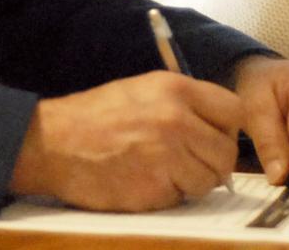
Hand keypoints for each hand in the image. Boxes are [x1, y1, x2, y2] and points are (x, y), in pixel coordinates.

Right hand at [9, 72, 243, 210]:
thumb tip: (219, 127)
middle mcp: (176, 120)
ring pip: (209, 180)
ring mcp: (166, 155)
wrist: (54, 143)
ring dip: (192, 182)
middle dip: (213, 162)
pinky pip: (181, 198)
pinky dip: (168, 195)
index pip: (233, 111)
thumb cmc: (96, 116)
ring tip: (162, 171)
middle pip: (226, 152)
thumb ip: (183, 104)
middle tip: (190, 162)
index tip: (215, 136)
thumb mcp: (143, 90)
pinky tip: (144, 180)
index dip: (227, 128)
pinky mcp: (154, 188)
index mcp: (175, 89)